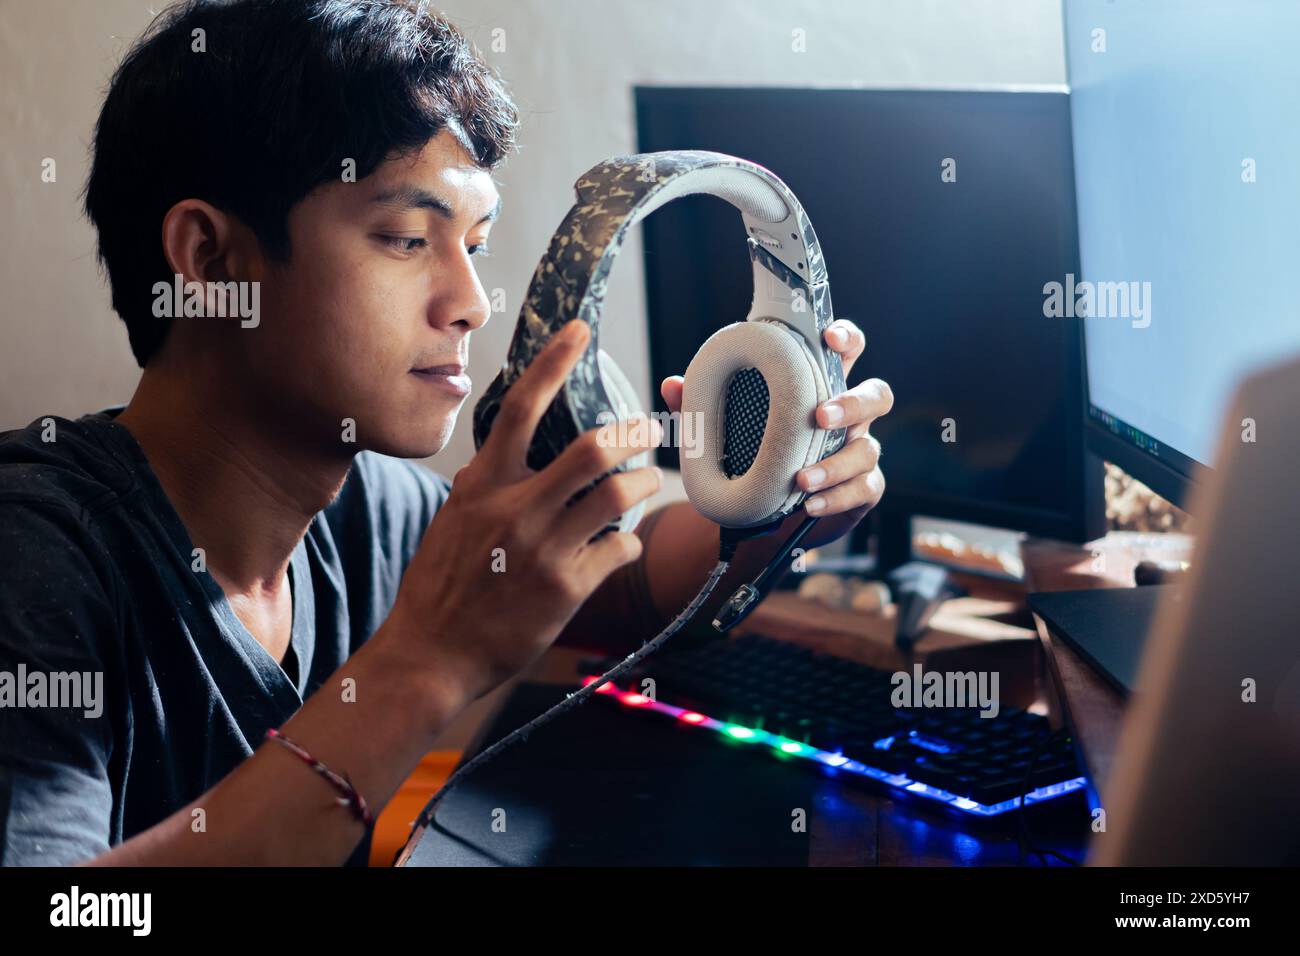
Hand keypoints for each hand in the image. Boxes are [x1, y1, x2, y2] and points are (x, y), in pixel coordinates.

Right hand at [384, 319, 663, 707]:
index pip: (521, 407)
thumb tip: (514, 456)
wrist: (430, 654)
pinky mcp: (566, 588)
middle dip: (634, 432)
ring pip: (620, 497)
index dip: (553, 362)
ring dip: (646, 483)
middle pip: (593, 448)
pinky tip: (623, 546)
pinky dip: (629, 543)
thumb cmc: (440, 585)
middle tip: (651, 428)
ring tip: (650, 481)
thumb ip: (488, 486)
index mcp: (482, 485)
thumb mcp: (453, 520)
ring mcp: (543, 550)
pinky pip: (619, 550)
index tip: (579, 331)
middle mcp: (514, 510)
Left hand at [660, 318, 890, 533]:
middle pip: (877, 395)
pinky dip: (837, 497)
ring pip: (868, 449)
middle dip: (853, 402)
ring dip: (835, 463)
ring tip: (801, 479)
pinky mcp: (862, 488)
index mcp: (820, 387)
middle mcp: (847, 417)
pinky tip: (810, 503)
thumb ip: (699, 405)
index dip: (846, 338)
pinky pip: (864, 488)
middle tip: (820, 415)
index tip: (829, 338)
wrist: (765, 514)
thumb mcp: (721, 428)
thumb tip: (673, 385)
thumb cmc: (752, 455)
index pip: (846, 351)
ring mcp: (858, 451)